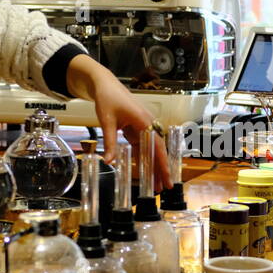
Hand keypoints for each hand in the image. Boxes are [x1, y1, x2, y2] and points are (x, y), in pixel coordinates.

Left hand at [65, 54, 172, 188]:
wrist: (105, 84)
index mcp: (144, 121)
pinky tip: (145, 171)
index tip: (168, 177)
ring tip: (156, 184)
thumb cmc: (108, 98)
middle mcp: (148, 124)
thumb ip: (110, 142)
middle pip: (158, 151)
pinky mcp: (137, 128)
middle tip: (165, 187)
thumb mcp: (107, 121)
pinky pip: (143, 147)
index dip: (162, 164)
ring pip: (151, 150)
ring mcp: (143, 127)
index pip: (157, 146)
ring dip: (153, 166)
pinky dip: (144, 159)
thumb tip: (109, 162)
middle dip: (161, 170)